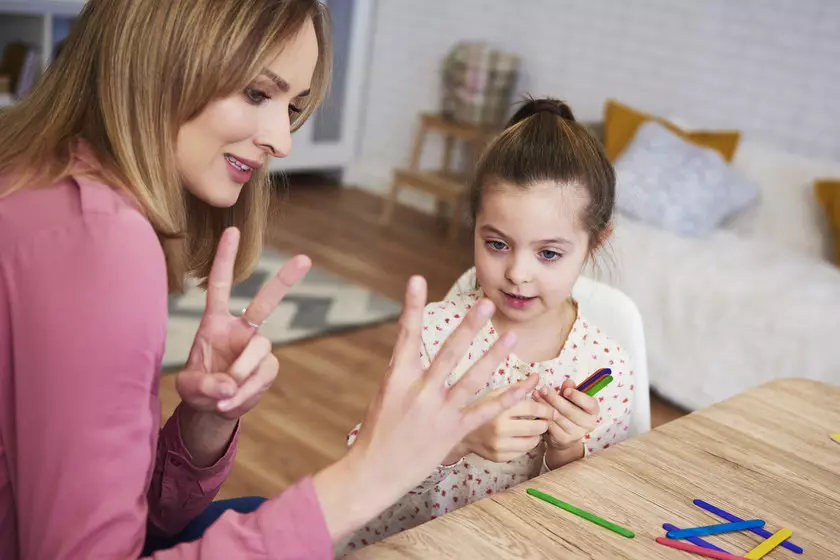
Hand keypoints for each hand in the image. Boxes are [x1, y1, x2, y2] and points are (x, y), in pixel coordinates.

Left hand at [176, 227, 310, 419]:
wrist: (213, 410)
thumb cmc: (198, 390)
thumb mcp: (189, 388)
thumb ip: (204, 385)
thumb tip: (229, 385)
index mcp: (215, 322)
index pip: (220, 285)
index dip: (225, 258)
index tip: (232, 231)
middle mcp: (241, 330)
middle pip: (266, 301)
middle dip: (285, 280)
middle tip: (305, 259)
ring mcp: (257, 348)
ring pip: (260, 349)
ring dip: (242, 372)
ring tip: (225, 394)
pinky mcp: (268, 368)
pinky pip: (263, 376)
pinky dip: (248, 391)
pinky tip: (232, 401)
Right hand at [311, 275, 539, 541]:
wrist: (374, 472)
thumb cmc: (378, 431)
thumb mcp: (386, 394)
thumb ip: (404, 371)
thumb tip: (411, 346)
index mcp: (397, 378)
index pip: (406, 335)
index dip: (412, 307)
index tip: (417, 280)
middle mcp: (420, 392)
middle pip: (448, 354)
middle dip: (468, 328)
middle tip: (485, 304)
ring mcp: (439, 412)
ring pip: (472, 380)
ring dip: (493, 357)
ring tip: (511, 338)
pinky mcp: (454, 431)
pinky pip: (486, 411)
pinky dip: (508, 397)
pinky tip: (526, 385)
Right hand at [456, 387, 555, 462]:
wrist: (460, 432)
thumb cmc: (480, 409)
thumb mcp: (496, 394)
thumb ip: (518, 387)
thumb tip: (537, 377)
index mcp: (499, 408)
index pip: (532, 408)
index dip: (545, 408)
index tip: (550, 409)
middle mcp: (499, 428)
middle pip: (537, 427)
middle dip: (544, 422)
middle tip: (543, 419)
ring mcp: (499, 445)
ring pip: (532, 442)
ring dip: (536, 434)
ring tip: (532, 428)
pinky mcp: (499, 457)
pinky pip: (523, 452)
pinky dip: (525, 444)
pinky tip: (520, 437)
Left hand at [535, 378, 599, 467]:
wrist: (563, 435)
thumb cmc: (567, 410)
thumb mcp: (569, 398)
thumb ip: (569, 390)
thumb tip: (568, 382)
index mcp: (593, 411)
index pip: (589, 403)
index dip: (578, 397)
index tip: (565, 391)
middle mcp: (588, 424)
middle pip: (570, 410)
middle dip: (554, 399)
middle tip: (543, 389)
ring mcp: (577, 434)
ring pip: (559, 418)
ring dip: (545, 406)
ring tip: (536, 396)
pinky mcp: (564, 440)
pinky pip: (552, 427)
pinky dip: (543, 417)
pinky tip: (536, 410)